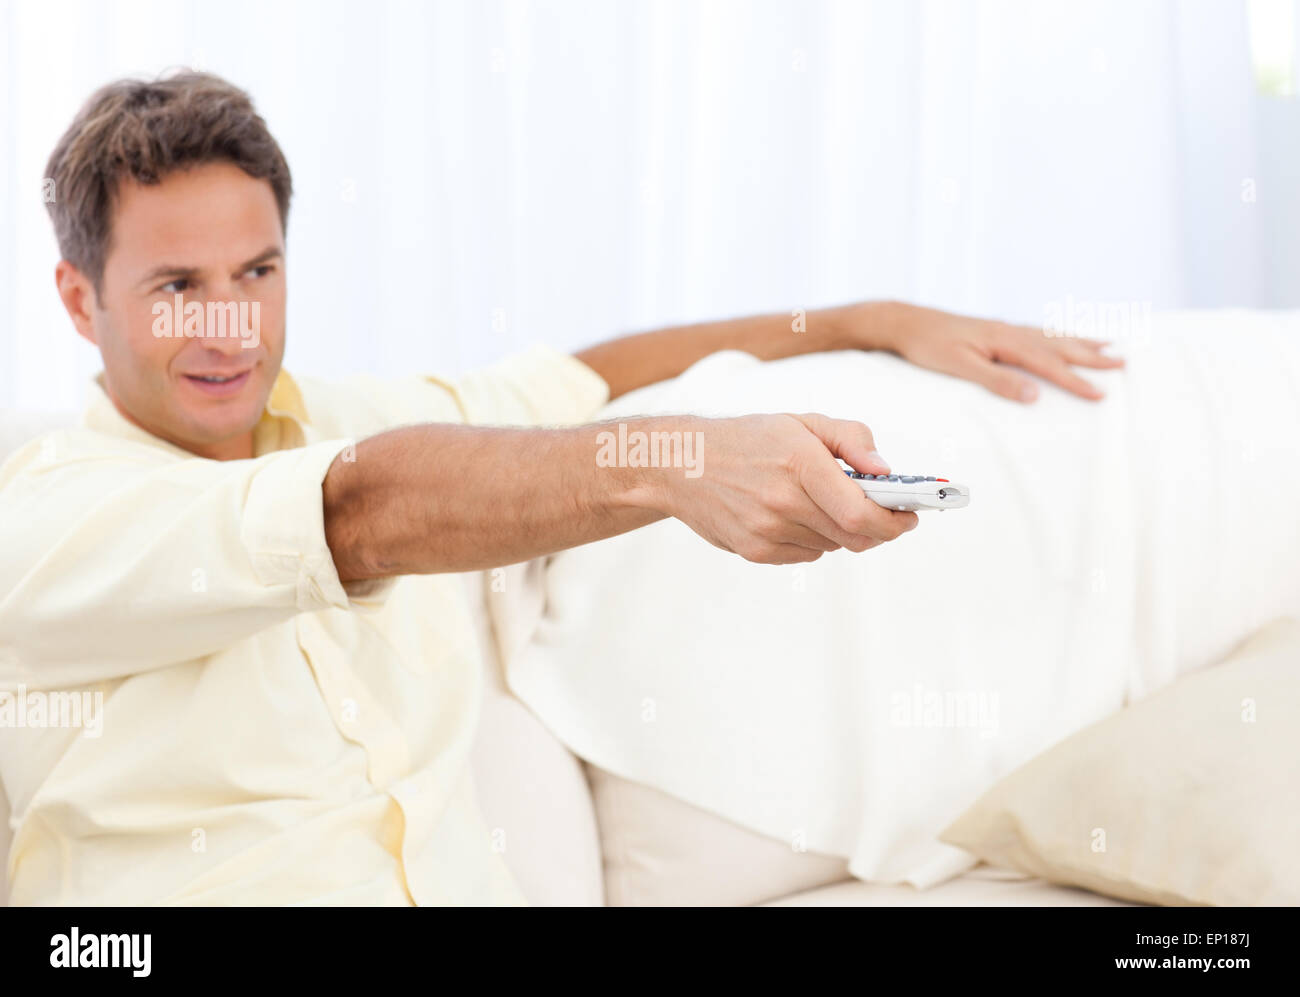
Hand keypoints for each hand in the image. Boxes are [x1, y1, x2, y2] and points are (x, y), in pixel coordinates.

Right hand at [649, 413, 918, 563]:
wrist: (681, 464)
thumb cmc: (748, 439)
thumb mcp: (802, 422)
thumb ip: (852, 440)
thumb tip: (885, 471)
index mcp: (800, 463)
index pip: (862, 513)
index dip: (895, 522)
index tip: (910, 516)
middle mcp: (783, 501)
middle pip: (853, 537)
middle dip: (878, 528)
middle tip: (885, 514)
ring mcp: (766, 530)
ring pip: (832, 546)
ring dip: (843, 531)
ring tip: (827, 504)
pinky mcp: (754, 551)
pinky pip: (806, 554)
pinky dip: (815, 539)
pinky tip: (797, 515)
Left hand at [839, 301, 1125, 401]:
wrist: (905, 321)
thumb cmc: (928, 346)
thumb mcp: (959, 366)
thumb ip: (996, 380)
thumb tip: (1035, 394)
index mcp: (1004, 341)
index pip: (1048, 364)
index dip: (1076, 380)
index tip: (1102, 395)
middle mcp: (1009, 331)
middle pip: (1058, 345)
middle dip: (1092, 357)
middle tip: (1124, 366)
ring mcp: (1003, 328)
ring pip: (1051, 336)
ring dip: (1081, 343)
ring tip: (1110, 347)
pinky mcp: (995, 330)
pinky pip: (1036, 332)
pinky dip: (1057, 335)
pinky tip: (1063, 337)